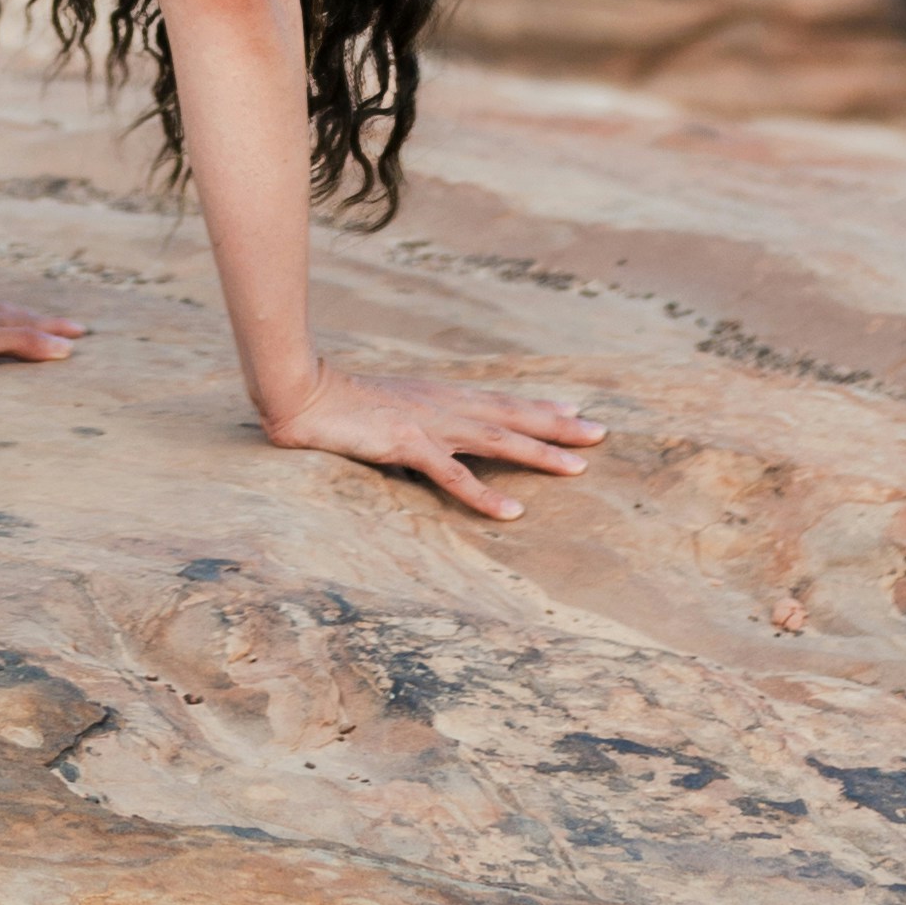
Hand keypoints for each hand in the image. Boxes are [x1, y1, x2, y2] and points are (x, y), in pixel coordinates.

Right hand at [260, 363, 604, 514]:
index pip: (500, 401)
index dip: (539, 407)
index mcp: (439, 396)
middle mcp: (443, 405)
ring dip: (539, 452)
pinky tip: (513, 511)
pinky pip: (454, 474)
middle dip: (558, 424)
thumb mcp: (388, 411)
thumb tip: (432, 445)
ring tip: (578, 466)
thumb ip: (416, 426)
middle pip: (511, 414)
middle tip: (602, 432)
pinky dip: (486, 494)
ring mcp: (429, 423)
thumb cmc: (341, 404)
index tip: (576, 412)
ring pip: (497, 438)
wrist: (304, 393)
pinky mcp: (408, 443)